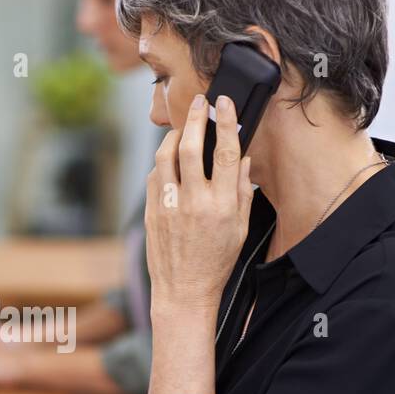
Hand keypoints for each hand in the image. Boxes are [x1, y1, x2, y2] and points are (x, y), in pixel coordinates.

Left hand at [145, 93, 253, 313]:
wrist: (183, 291)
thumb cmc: (216, 261)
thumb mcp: (240, 229)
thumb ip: (242, 192)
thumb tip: (242, 160)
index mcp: (222, 206)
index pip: (226, 154)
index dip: (225, 122)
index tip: (224, 103)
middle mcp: (194, 203)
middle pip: (191, 147)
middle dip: (195, 118)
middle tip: (199, 103)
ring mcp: (169, 206)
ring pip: (165, 156)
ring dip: (174, 136)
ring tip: (183, 129)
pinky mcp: (151, 211)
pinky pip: (154, 175)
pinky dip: (163, 162)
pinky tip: (171, 161)